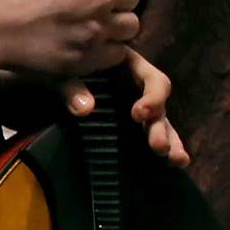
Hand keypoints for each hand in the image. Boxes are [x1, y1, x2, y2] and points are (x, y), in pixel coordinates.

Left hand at [59, 50, 189, 168]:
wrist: (49, 70)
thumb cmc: (60, 66)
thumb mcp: (64, 72)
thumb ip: (72, 88)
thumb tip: (85, 109)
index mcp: (129, 67)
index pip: (153, 80)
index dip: (153, 97)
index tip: (139, 114)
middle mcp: (139, 88)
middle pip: (159, 106)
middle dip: (159, 128)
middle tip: (158, 148)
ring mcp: (138, 108)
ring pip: (160, 123)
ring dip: (170, 141)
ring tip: (177, 160)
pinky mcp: (132, 126)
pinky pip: (153, 135)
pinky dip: (167, 147)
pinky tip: (179, 162)